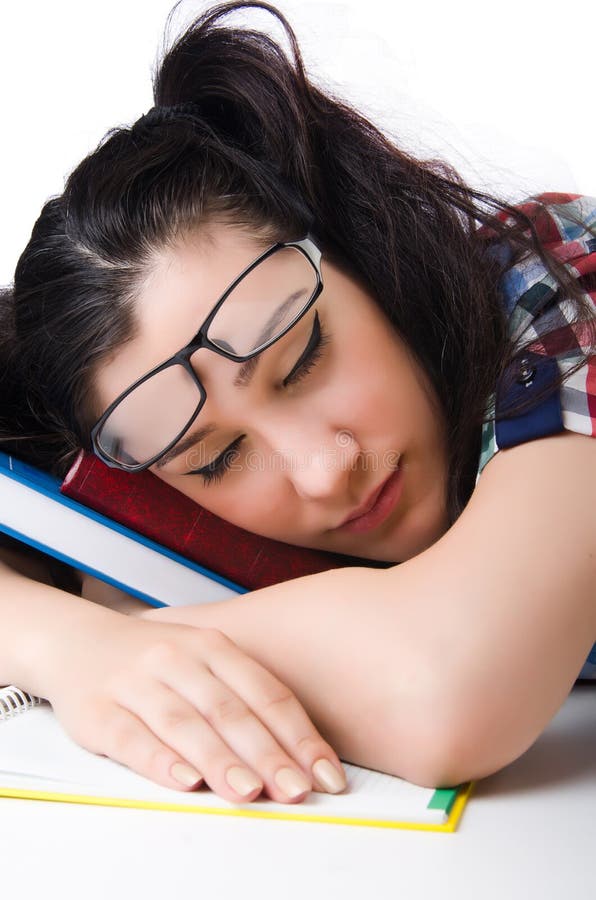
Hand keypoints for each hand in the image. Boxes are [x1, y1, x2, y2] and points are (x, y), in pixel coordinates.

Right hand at [41, 606, 345, 802]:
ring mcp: (136, 682)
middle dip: (267, 753)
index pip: (266, 693)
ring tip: (249, 791)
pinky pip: (131, 736)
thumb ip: (245, 700)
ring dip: (219, 759)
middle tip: (296, 790)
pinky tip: (185, 780)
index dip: (299, 735)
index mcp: (213, 646)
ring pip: (184, 723)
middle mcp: (177, 659)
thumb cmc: (156, 662)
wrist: (78, 642)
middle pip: (230, 710)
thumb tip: (298, 756)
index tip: (325, 774)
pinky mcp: (97, 709)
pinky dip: (159, 760)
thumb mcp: (204, 661)